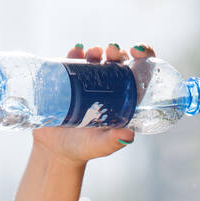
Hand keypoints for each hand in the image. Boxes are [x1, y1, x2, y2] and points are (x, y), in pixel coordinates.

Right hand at [32, 41, 155, 163]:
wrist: (55, 149)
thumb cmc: (84, 149)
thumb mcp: (100, 146)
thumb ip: (114, 141)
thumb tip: (129, 133)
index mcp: (123, 100)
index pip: (139, 74)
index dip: (144, 57)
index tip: (138, 51)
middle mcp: (107, 87)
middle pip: (117, 62)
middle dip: (117, 52)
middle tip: (112, 53)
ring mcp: (87, 81)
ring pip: (96, 58)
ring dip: (97, 51)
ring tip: (94, 53)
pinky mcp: (68, 79)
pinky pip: (73, 59)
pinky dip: (76, 52)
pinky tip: (77, 51)